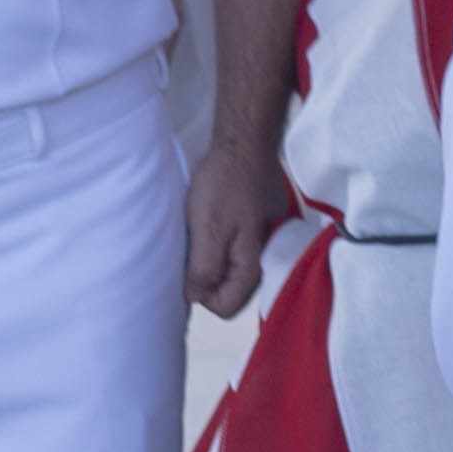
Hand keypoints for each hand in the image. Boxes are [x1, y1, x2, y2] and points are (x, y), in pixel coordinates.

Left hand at [184, 132, 292, 316]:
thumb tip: (195, 298)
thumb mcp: (207, 228)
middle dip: (206, 277)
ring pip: (229, 271)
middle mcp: (263, 261)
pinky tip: (209, 223)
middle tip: (192, 247)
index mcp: (253, 266)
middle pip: (229, 291)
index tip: (189, 264)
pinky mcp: (256, 231)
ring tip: (199, 233)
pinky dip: (217, 244)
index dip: (201, 294)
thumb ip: (204, 268)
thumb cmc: (226, 182)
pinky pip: (233, 252)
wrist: (244, 144)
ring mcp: (262, 245)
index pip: (224, 307)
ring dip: (210, 259)